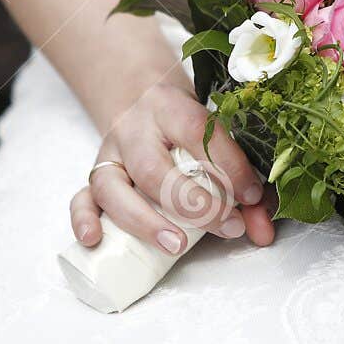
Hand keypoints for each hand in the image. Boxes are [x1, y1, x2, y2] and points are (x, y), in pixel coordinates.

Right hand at [69, 82, 275, 253]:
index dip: (229, 166)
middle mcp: (134, 130)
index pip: (198, 131)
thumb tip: (263, 231)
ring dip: (144, 221)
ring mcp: (109, 154)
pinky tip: (95, 239)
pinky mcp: (94, 176)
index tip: (252, 195)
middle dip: (193, 203)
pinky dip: (83, 220)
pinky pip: (80, 199)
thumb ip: (245, 182)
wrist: (141, 98)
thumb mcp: (216, 135)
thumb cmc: (186, 126)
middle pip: (153, 168)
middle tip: (228, 225)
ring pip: (112, 187)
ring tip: (177, 244)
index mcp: (171, 108)